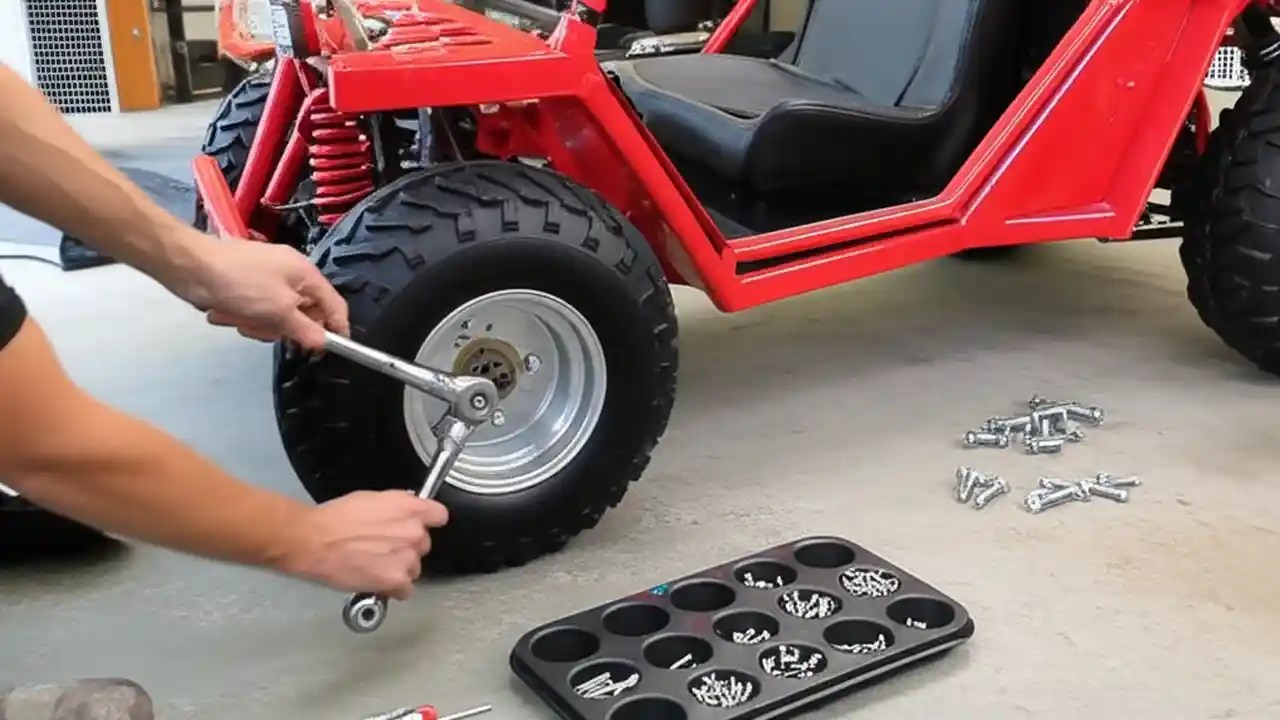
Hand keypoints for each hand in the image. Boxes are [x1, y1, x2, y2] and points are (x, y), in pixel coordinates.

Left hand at [186, 234, 348, 350]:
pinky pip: (257, 313)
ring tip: (241, 318)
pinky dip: (243, 317)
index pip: (335, 306)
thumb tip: (325, 343)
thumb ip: (306, 330)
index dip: (337, 329)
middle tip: (268, 329)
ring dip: (258, 325)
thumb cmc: (241, 283)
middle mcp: (291, 277)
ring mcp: (268, 282)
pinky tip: (227, 312)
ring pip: (278, 318)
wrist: (191, 266)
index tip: (330, 351)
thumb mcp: (279, 311)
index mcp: (306, 274)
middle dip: (284, 327)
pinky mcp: (247, 289)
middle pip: (305, 315)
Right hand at [274, 490, 448, 598]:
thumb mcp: (371, 499)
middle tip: (383, 550)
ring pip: (415, 568)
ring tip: (374, 567)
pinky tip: (376, 582)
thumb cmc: (334, 519)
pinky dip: (393, 590)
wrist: (314, 541)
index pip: (439, 516)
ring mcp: (408, 557)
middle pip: (424, 545)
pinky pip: (406, 590)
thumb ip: (395, 507)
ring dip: (400, 570)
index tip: (419, 527)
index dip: (428, 523)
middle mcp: (414, 532)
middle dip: (406, 549)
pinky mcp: (397, 580)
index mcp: (409, 508)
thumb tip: (403, 513)